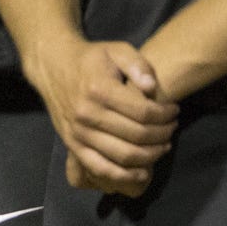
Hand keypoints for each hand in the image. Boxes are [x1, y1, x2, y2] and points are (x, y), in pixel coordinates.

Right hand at [28, 38, 177, 196]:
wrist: (52, 66)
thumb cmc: (90, 59)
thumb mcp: (115, 49)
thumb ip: (138, 64)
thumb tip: (152, 88)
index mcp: (99, 89)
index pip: (143, 112)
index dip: (166, 114)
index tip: (174, 110)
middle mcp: (87, 113)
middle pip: (137, 135)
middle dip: (163, 134)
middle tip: (172, 127)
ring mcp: (78, 132)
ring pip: (124, 155)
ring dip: (151, 155)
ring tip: (163, 144)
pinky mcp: (73, 144)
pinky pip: (101, 168)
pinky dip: (125, 176)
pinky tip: (143, 172)